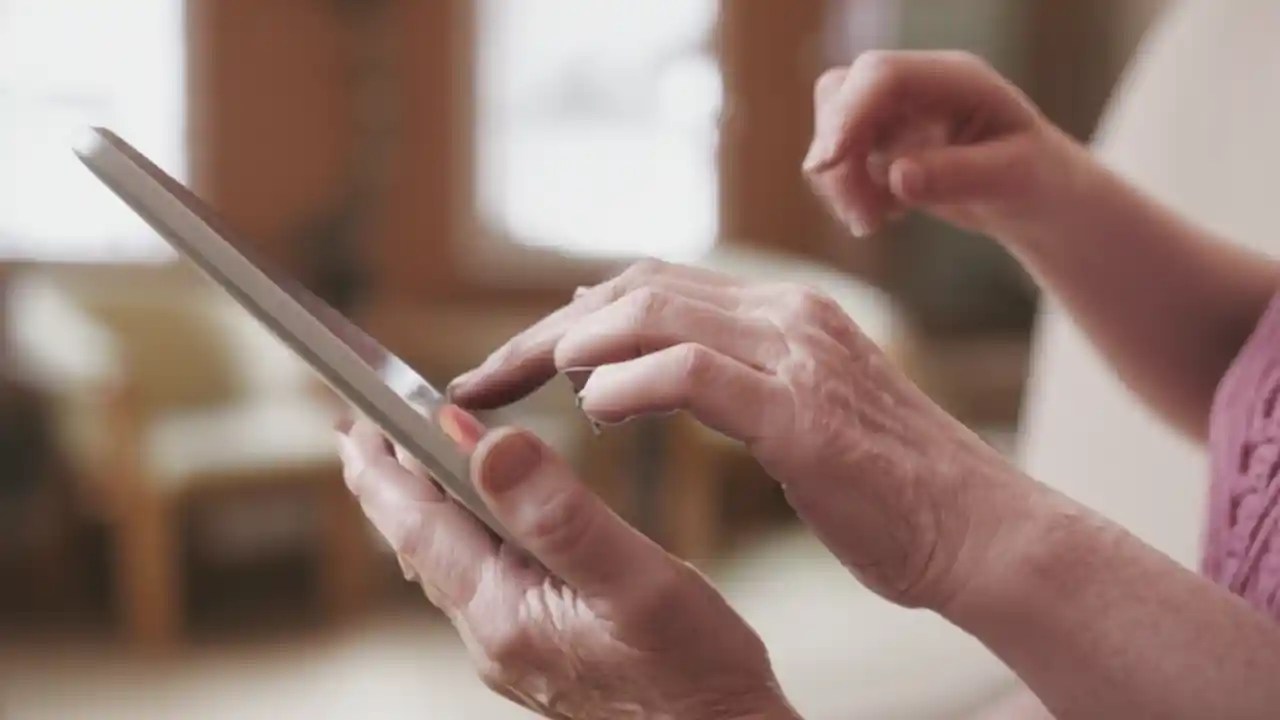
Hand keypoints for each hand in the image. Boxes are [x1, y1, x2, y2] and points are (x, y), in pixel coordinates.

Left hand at [336, 415, 796, 719]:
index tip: (356, 419)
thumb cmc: (694, 672)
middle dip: (391, 484)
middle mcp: (494, 634)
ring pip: (450, 561)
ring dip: (427, 506)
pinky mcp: (539, 648)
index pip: (417, 526)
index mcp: (503, 613)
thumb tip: (486, 442)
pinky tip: (484, 517)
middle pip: (423, 543)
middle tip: (367, 429)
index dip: (383, 469)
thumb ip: (557, 512)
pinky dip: (469, 531)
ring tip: (411, 462)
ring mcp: (514, 645)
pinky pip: (483, 578)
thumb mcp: (635, 580)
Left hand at [448, 261, 1028, 608]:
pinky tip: (595, 409)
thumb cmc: (882, 488)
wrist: (978, 530)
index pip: (650, 284)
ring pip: (656, 314)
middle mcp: (787, 317)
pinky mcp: (804, 413)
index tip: (509, 360)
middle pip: (635, 290)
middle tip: (484, 376)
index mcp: (782, 315)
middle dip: (547, 330)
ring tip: (525, 385)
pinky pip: (694, 375)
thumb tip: (622, 353)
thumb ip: (719, 369)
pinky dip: (631, 384)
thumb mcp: (795, 410)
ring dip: (575, 345)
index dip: (568, 315)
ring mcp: (798, 358)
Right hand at [804, 50, 1080, 238]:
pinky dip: (847, 192)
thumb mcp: (1012, 181)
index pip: (882, 75)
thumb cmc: (1037, 181)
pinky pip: (838, 159)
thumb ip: (958, 176)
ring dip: (839, 182)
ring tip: (875, 223)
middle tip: (864, 220)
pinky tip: (886, 214)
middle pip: (841, 95)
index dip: (848, 114)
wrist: (1034, 197)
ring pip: (831, 128)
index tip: (827, 165)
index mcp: (955, 79)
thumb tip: (898, 177)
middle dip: (838, 159)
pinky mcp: (881, 141)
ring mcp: (895, 112)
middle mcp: (917, 87)